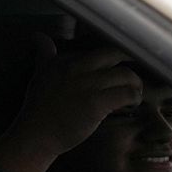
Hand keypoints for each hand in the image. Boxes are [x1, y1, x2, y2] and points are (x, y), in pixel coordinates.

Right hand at [0, 41, 141, 171]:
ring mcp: (87, 86)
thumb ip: (44, 55)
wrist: (36, 136)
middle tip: (133, 73)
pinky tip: (132, 103)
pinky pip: (126, 94)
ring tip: (134, 92)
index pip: (97, 48)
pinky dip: (134, 98)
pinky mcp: (96, 104)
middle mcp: (76, 69)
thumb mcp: (39, 75)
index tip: (120, 61)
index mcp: (64, 62)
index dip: (114, 54)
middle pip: (115, 54)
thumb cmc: (39, 108)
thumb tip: (37, 35)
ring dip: (135, 83)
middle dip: (130, 61)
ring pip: (125, 74)